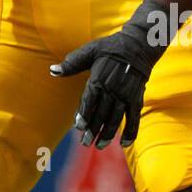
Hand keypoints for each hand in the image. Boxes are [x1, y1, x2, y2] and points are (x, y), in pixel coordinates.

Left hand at [50, 0, 165, 149]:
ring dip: (108, 133)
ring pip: (116, 118)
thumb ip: (72, 63)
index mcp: (99, 79)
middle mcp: (113, 90)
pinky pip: (134, 118)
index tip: (79, 127)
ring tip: (99, 145)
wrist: (139, 46)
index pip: (90, 101)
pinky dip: (130, 131)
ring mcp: (126, 96)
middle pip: (101, 113)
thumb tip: (53, 70)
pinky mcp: (137, 99)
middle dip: (93, 129)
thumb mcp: (89, 51)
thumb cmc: (111, 47)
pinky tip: (124, 143)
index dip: (84, 114)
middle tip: (85, 143)